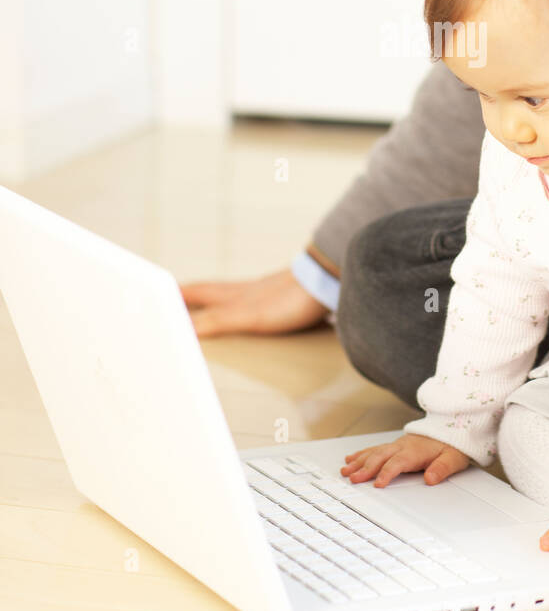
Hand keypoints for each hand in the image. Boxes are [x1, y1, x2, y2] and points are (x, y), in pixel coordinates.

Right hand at [179, 267, 328, 337]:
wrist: (328, 282)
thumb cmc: (292, 298)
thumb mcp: (248, 315)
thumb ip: (217, 320)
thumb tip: (184, 327)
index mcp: (233, 295)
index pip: (197, 293)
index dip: (176, 294)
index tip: (157, 294)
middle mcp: (246, 292)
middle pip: (212, 292)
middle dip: (192, 296)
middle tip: (176, 297)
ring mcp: (266, 295)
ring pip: (233, 297)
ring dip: (217, 303)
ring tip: (208, 308)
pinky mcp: (285, 301)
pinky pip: (256, 305)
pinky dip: (245, 309)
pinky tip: (253, 315)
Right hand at [340, 434, 470, 487]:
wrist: (450, 430)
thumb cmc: (452, 447)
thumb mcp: (453, 459)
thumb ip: (441, 469)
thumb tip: (430, 479)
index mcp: (415, 451)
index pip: (398, 463)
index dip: (387, 473)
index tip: (377, 484)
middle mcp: (403, 446)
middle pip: (380, 457)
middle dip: (365, 468)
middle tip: (353, 478)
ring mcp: (397, 445)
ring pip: (374, 452)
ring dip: (358, 461)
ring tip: (345, 470)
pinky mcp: (394, 445)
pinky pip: (374, 448)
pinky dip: (361, 453)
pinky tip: (350, 459)